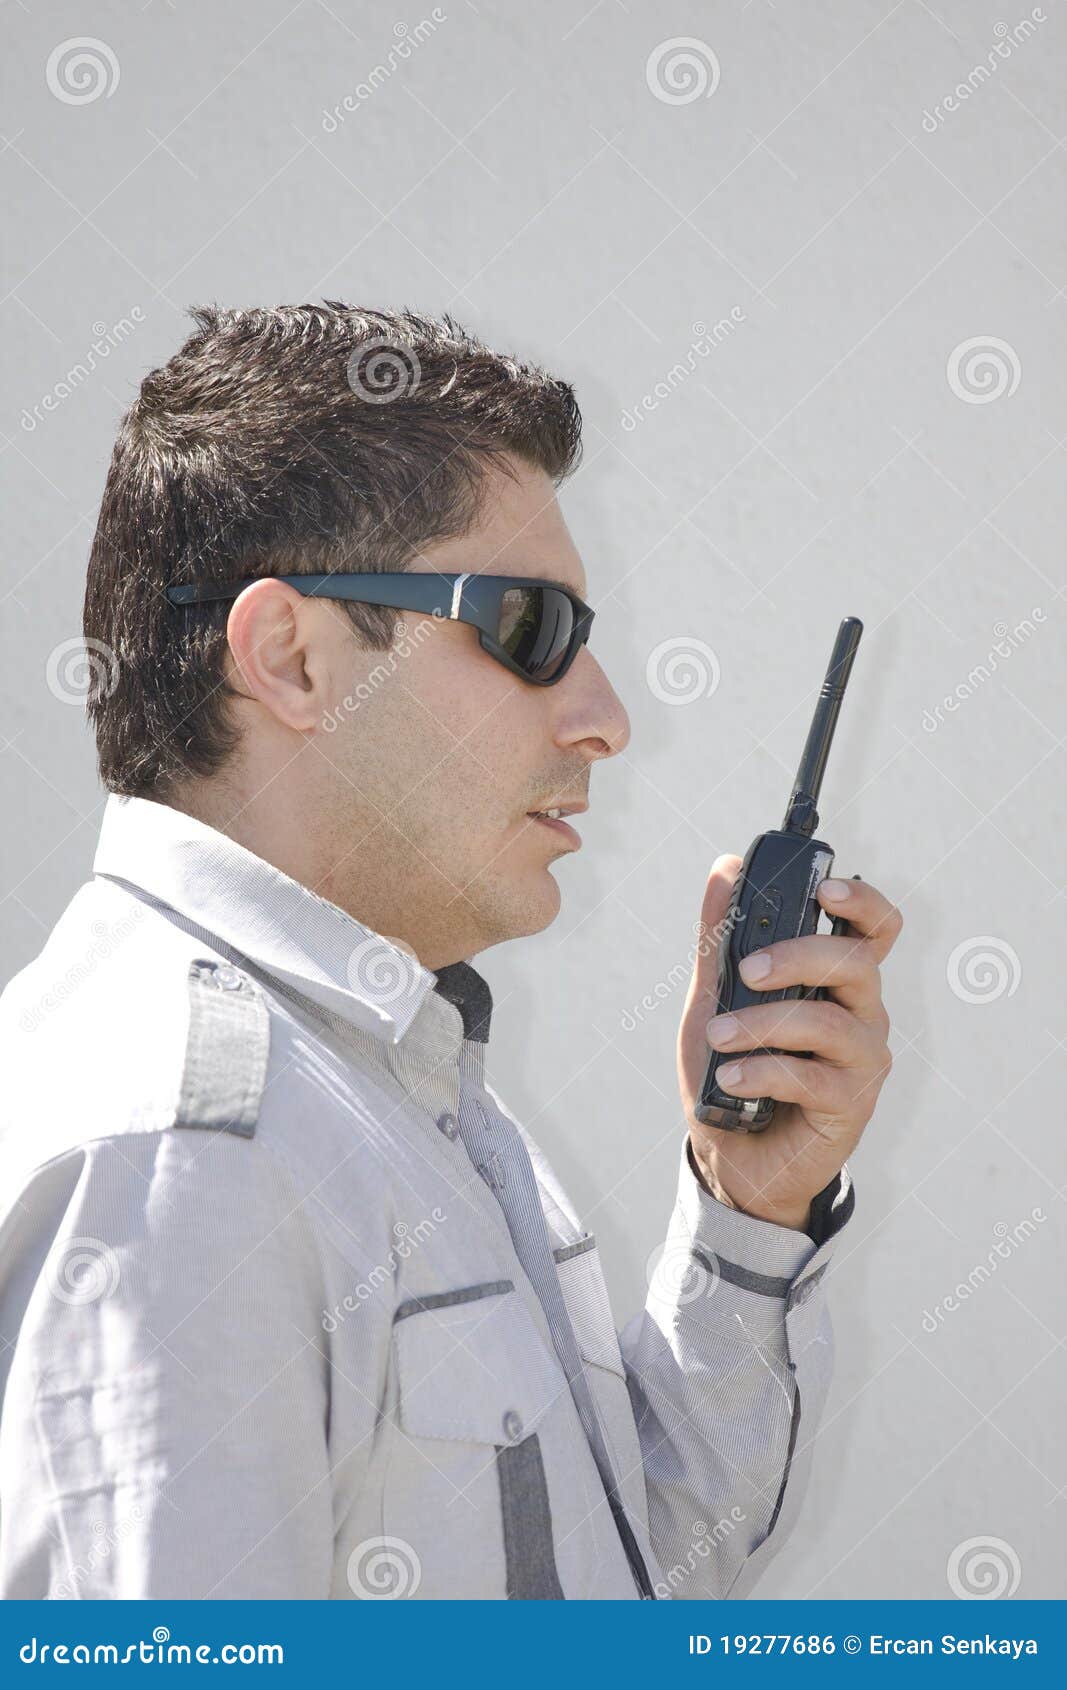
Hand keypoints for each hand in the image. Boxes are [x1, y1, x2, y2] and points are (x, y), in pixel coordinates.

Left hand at [677, 854, 900, 1230]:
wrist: (730, 1155)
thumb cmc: (732, 1068)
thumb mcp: (714, 997)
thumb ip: (720, 936)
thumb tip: (724, 868)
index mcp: (835, 978)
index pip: (873, 928)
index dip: (861, 902)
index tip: (824, 890)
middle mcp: (861, 1012)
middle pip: (856, 962)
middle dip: (798, 956)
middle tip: (746, 970)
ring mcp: (861, 1059)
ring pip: (830, 1021)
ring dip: (764, 1023)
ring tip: (717, 1036)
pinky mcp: (851, 1104)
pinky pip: (813, 1077)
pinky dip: (763, 1071)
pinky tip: (731, 1077)